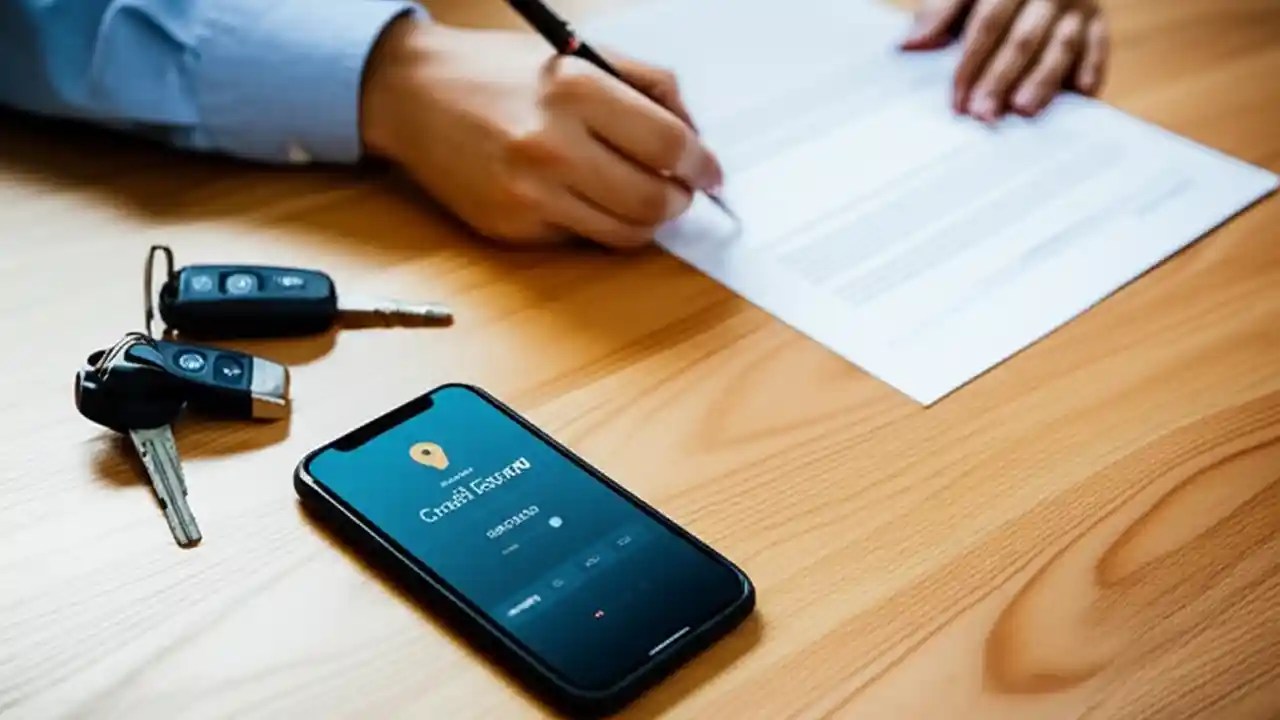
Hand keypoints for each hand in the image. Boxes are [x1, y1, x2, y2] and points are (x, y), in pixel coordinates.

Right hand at [360, 19, 721, 248]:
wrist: (412, 96)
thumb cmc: (497, 71)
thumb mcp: (577, 53)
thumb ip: (646, 84)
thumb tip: (694, 133)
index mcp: (575, 91)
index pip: (668, 145)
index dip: (702, 165)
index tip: (710, 171)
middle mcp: (552, 146)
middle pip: (652, 200)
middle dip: (680, 200)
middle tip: (682, 192)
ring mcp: (529, 194)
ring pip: (623, 233)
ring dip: (648, 222)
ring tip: (643, 199)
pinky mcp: (511, 228)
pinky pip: (579, 238)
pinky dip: (595, 223)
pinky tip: (582, 196)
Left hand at [901, 0, 1108, 119]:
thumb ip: (939, 12)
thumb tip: (908, 46)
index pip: (987, 24)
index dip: (971, 63)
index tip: (957, 102)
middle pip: (1021, 39)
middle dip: (1001, 78)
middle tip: (984, 115)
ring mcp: (1076, 4)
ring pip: (1060, 45)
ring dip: (1043, 79)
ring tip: (1024, 110)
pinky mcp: (1098, 19)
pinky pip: (1098, 45)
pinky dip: (1091, 69)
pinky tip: (1081, 95)